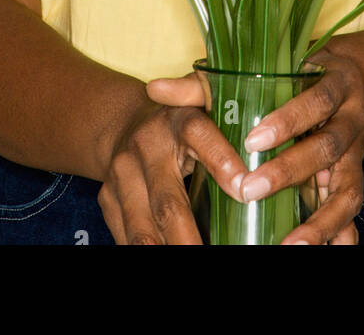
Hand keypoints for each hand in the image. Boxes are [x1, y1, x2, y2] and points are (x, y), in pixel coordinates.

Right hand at [98, 86, 249, 244]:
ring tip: (196, 261)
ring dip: (168, 250)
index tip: (245, 191)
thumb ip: (224, 105)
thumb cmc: (178, 121)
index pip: (199, 134)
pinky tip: (170, 254)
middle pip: (168, 203)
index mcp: (177, 119)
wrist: (122, 124)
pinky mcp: (108, 200)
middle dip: (190, 238)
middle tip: (217, 253)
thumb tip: (255, 130)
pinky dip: (150, 252)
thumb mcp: (200, 102)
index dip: (222, 162)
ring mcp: (122, 176)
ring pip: (143, 230)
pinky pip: (127, 238)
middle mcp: (145, 146)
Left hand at [147, 44, 363, 245]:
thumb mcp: (260, 74)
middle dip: (291, 171)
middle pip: (328, 147)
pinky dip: (340, 236)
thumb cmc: (292, 81)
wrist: (350, 85)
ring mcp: (358, 155)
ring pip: (347, 189)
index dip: (289, 120)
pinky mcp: (355, 182)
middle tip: (251, 191)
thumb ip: (207, 84)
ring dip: (321, 220)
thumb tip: (155, 88)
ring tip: (290, 244)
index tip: (252, 140)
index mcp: (334, 83)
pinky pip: (353, 214)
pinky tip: (327, 253)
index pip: (315, 100)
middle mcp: (353, 119)